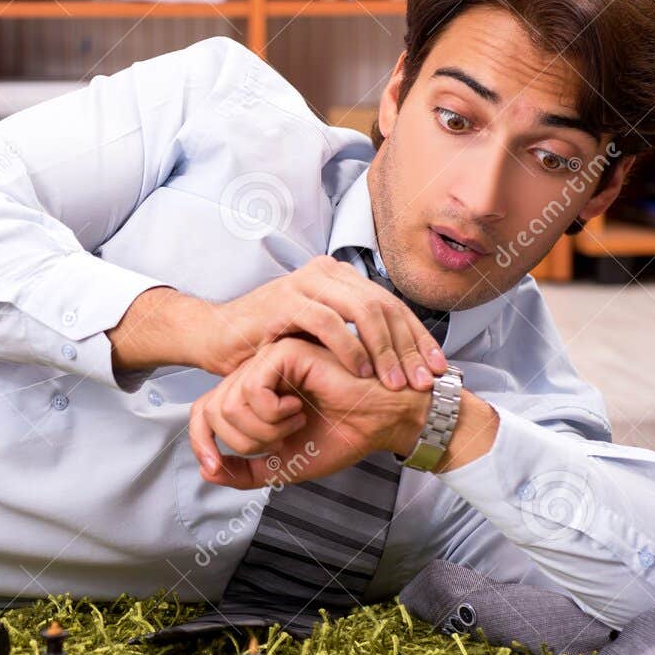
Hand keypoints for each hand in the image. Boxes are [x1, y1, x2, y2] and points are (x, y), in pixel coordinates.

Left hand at [188, 338, 430, 488]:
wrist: (380, 422)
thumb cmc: (341, 436)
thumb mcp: (283, 465)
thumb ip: (245, 472)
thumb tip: (208, 472)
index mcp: (252, 395)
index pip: (204, 413)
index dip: (201, 442)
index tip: (215, 467)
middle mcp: (255, 374)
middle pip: (213, 411)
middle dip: (245, 441)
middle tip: (280, 442)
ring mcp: (268, 360)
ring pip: (230, 403)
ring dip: (264, 429)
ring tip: (295, 422)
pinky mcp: (283, 353)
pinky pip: (252, 389)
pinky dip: (273, 413)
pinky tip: (299, 408)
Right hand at [201, 256, 445, 387]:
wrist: (217, 336)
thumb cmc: (270, 341)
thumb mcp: (321, 336)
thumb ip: (355, 334)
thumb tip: (402, 355)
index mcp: (341, 278)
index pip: (392, 306)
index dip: (419, 339)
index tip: (437, 371)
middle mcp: (328, 272)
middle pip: (385, 308)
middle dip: (409, 348)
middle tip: (423, 382)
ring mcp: (307, 282)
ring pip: (364, 312)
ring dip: (385, 350)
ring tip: (396, 382)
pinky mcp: (287, 299)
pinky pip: (329, 322)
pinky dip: (350, 348)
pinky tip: (361, 372)